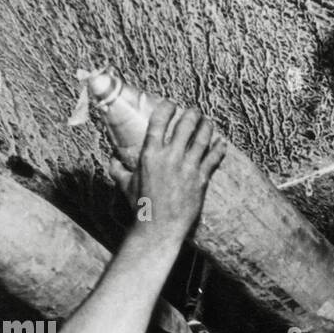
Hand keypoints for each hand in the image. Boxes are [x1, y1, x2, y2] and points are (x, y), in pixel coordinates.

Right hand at [112, 100, 226, 239]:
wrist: (159, 228)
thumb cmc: (141, 207)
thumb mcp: (125, 184)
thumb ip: (117, 168)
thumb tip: (112, 158)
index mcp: (150, 153)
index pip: (160, 120)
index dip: (167, 107)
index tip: (171, 104)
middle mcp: (170, 156)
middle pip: (186, 124)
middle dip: (192, 114)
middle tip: (194, 112)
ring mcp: (188, 167)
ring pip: (202, 138)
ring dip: (206, 126)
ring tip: (207, 122)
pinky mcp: (201, 179)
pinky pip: (214, 158)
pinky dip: (219, 147)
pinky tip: (222, 142)